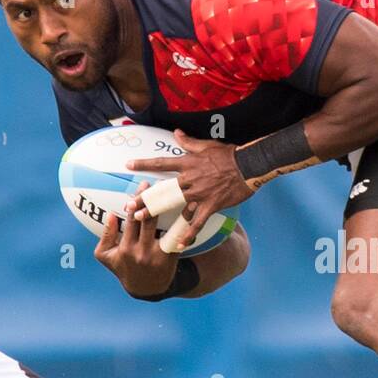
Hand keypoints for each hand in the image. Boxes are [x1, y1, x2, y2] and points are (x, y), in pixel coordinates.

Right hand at [94, 184, 178, 297]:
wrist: (144, 288)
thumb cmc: (123, 267)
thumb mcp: (105, 256)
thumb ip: (105, 235)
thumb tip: (111, 214)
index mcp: (125, 248)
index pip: (131, 220)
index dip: (136, 202)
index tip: (142, 186)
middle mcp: (142, 251)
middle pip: (148, 221)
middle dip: (154, 201)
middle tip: (160, 184)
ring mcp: (157, 255)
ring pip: (167, 230)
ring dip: (178, 214)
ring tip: (186, 197)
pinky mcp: (171, 258)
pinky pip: (178, 240)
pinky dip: (186, 227)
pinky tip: (193, 214)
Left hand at [127, 130, 253, 249]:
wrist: (249, 165)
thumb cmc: (229, 154)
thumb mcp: (207, 145)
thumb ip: (189, 142)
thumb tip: (176, 133)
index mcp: (188, 163)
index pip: (162, 163)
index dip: (144, 164)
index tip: (128, 165)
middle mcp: (190, 179)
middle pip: (163, 190)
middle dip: (145, 199)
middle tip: (129, 206)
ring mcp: (200, 194)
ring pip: (175, 206)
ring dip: (157, 214)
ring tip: (141, 221)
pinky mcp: (211, 205)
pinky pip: (197, 222)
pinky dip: (189, 233)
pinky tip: (180, 244)